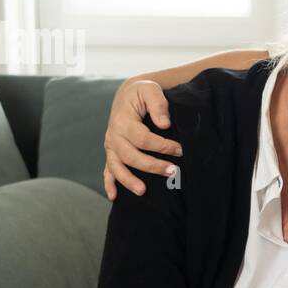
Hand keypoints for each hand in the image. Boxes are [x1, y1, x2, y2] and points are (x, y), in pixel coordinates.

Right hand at [103, 79, 181, 199]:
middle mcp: (113, 135)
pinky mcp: (112, 152)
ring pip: (116, 166)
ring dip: (129, 180)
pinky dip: (109, 184)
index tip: (180, 149)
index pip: (142, 138)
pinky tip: (114, 197)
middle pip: (130, 155)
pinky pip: (108, 170)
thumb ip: (158, 104)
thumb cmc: (142, 93)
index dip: (162, 146)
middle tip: (172, 171)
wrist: (128, 95)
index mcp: (122, 120)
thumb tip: (164, 124)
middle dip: (152, 166)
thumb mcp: (150, 90)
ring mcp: (111, 145)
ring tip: (143, 191)